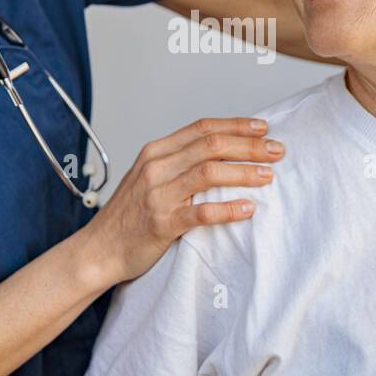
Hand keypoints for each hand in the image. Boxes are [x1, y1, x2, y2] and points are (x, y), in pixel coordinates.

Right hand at [83, 117, 284, 283]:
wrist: (98, 249)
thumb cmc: (129, 215)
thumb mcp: (149, 177)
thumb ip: (178, 162)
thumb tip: (221, 153)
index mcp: (156, 152)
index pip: (203, 128)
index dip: (236, 125)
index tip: (263, 128)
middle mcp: (157, 168)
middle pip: (212, 146)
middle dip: (250, 146)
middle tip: (277, 151)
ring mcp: (158, 195)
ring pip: (209, 173)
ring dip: (244, 172)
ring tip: (268, 176)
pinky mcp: (162, 224)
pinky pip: (201, 212)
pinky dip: (228, 209)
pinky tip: (248, 209)